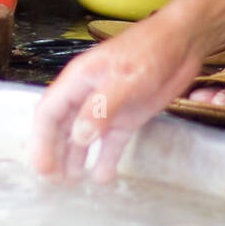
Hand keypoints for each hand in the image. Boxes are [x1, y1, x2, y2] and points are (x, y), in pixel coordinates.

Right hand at [32, 13, 202, 183]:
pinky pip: (111, 142)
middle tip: (54, 181)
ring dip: (75, 157)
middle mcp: (88, 93)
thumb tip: (79, 136)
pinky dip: (105, 158)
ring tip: (71, 182)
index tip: (42, 166)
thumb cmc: (150, 49)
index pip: (49, 111)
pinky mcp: (128, 116)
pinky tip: (103, 176)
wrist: (183, 43)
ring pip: (83, 136)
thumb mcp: (124, 78)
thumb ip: (100, 107)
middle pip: (62, 126)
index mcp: (79, 79)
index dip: (41, 139)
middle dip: (54, 152)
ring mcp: (108, 106)